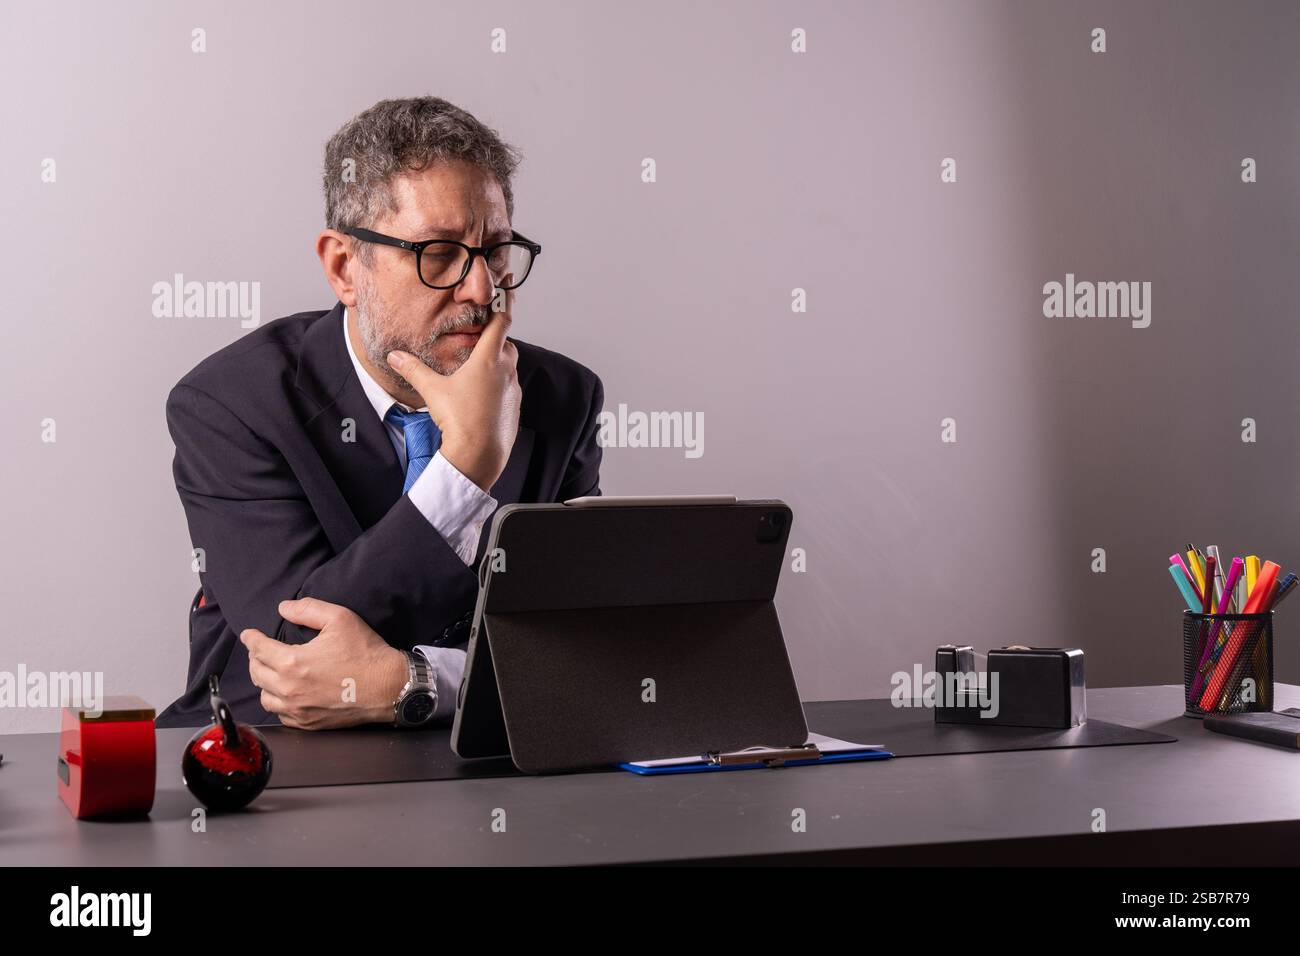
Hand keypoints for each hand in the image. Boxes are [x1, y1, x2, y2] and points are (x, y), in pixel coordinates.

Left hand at [240, 598, 408, 729]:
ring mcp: (299, 709)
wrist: (389, 686)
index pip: (258, 649)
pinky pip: (282, 715)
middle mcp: (290, 689)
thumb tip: (284, 608)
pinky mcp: (309, 723)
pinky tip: (288, 693)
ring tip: (272, 672)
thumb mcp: (340, 619)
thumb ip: (308, 609)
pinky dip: (279, 703)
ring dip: (265, 682)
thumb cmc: (366, 653)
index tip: (248, 635)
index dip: (251, 639)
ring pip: (265, 697)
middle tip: (260, 651)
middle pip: (256, 673)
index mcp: (293, 662)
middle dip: (255, 659)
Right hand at [387, 289, 521, 491]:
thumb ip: (413, 369)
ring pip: (509, 365)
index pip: (501, 321)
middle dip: (495, 337)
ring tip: (478, 368)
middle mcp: (506, 370)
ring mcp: (513, 389)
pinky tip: (483, 395)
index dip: (503, 303)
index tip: (506, 288)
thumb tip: (395, 355)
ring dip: (498, 362)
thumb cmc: (459, 420)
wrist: (479, 455)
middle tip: (481, 336)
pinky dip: (500, 384)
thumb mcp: (432, 390)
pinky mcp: (515, 407)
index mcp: (488, 359)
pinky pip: (510, 387)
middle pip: (506, 343)